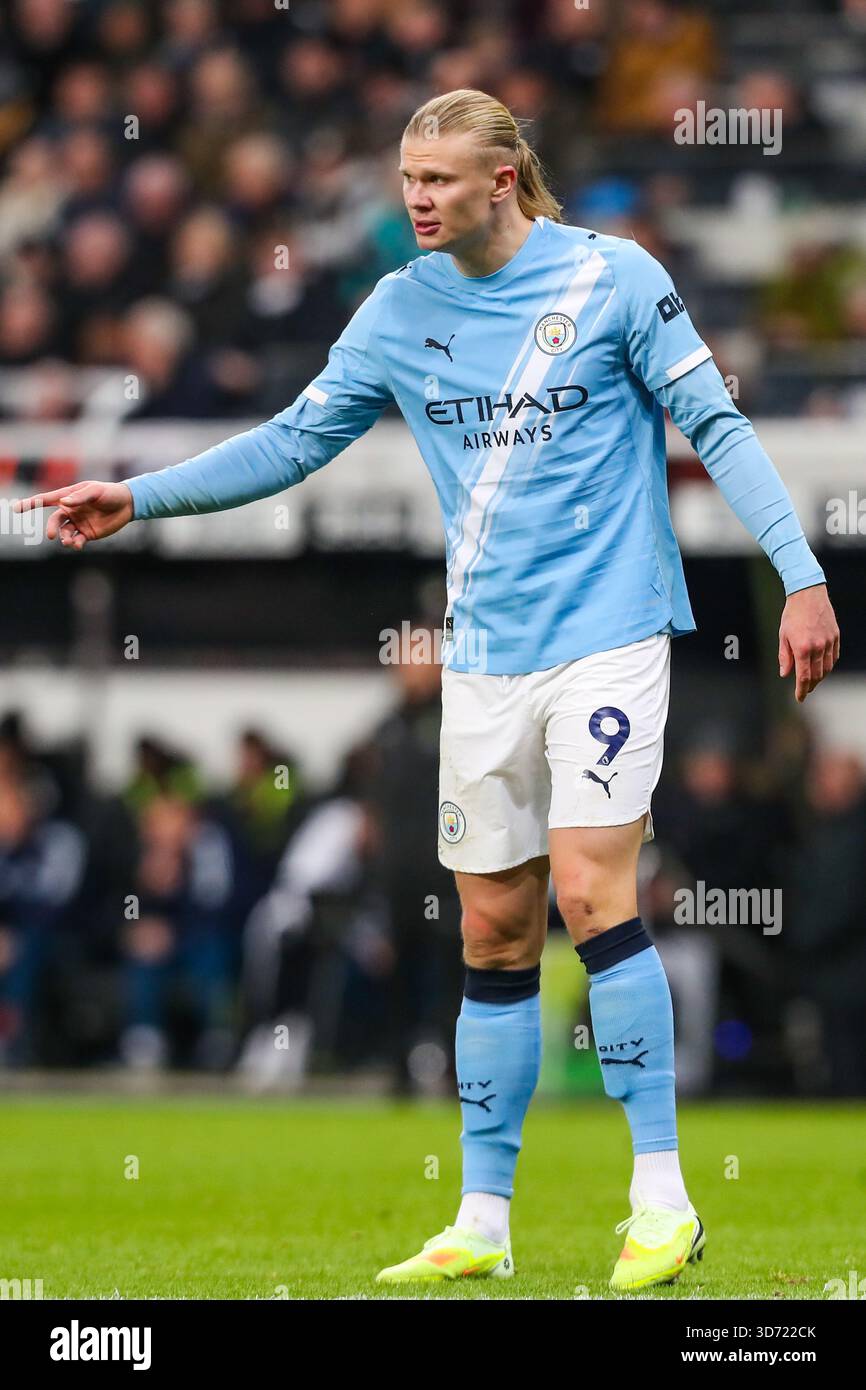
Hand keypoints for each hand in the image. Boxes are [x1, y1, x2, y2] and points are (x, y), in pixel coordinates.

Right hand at [13, 480, 134, 549]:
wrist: (127, 504)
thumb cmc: (109, 493)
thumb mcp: (95, 491)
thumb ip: (80, 497)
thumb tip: (64, 503)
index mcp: (68, 497)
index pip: (46, 500)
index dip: (30, 504)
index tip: (16, 509)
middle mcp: (70, 510)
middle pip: (54, 521)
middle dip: (51, 528)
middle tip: (52, 535)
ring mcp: (78, 523)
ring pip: (64, 533)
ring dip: (64, 538)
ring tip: (69, 542)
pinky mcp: (87, 534)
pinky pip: (76, 541)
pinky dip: (75, 544)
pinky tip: (78, 545)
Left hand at [778, 583, 839, 701]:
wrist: (808, 595)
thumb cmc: (792, 615)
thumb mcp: (783, 636)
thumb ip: (785, 656)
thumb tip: (785, 674)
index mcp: (802, 648)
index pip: (804, 677)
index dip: (802, 690)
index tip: (799, 698)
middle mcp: (818, 647)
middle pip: (817, 675)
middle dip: (810, 686)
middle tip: (805, 690)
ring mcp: (829, 642)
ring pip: (827, 668)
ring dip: (820, 677)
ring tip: (812, 681)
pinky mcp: (835, 636)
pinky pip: (834, 657)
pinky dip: (828, 665)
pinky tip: (822, 667)